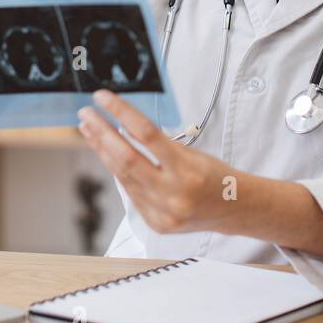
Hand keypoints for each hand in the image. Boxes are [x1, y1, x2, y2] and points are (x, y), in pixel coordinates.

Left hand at [77, 89, 235, 234]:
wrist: (235, 208)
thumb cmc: (216, 175)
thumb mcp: (194, 153)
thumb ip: (161, 145)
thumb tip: (124, 128)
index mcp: (187, 170)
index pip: (146, 134)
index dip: (121, 113)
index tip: (103, 98)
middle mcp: (173, 193)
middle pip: (125, 158)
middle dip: (101, 134)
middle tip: (87, 114)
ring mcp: (162, 212)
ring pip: (122, 176)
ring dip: (103, 151)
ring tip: (90, 131)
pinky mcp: (155, 223)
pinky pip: (130, 193)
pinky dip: (118, 172)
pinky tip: (109, 156)